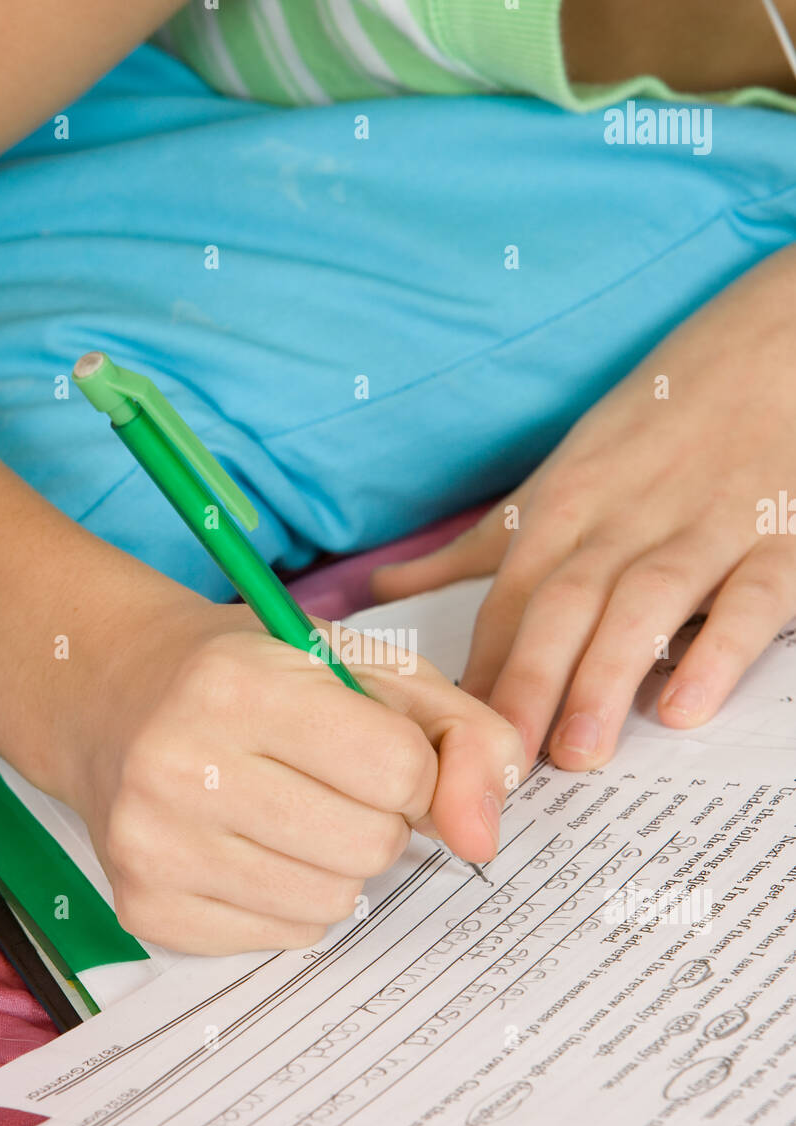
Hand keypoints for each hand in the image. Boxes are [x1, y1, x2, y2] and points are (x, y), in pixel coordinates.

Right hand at [76, 597, 519, 954]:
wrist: (117, 697)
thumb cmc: (257, 677)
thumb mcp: (367, 668)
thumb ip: (462, 734)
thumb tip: (482, 841)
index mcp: (239, 686)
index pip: (401, 772)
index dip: (411, 766)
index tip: (371, 746)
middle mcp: (180, 767)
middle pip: (372, 846)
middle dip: (376, 817)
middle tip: (327, 780)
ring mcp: (154, 846)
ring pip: (334, 902)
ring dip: (338, 863)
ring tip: (290, 810)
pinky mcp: (147, 909)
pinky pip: (287, 937)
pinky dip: (293, 898)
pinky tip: (252, 844)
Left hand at [372, 246, 795, 771]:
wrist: (781, 343)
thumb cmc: (659, 424)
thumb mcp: (561, 473)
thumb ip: (479, 545)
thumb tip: (385, 588)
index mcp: (565, 504)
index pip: (508, 597)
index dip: (478, 672)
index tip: (449, 747)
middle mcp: (626, 516)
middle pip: (564, 602)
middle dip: (527, 682)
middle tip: (502, 766)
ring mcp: (706, 526)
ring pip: (645, 602)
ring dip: (606, 675)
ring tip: (578, 753)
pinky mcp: (782, 537)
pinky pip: (750, 597)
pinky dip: (720, 649)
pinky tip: (686, 706)